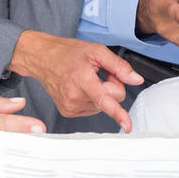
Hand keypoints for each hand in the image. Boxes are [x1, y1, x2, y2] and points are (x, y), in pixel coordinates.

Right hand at [0, 89, 45, 177]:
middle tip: (40, 135)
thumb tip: (19, 105)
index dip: (24, 126)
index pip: (2, 125)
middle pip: (6, 142)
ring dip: (15, 149)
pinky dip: (3, 158)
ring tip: (27, 142)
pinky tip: (8, 151)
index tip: (41, 127)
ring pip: (2, 155)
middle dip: (24, 138)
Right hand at [10, 31, 143, 131]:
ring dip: (102, 92)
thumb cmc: (67, 53)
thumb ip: (119, 66)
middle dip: (112, 86)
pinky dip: (92, 98)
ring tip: (88, 78)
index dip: (118, 113)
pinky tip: (82, 86)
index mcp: (81, 79)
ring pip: (103, 105)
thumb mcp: (97, 51)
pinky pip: (93, 108)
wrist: (42, 58)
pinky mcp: (68, 112)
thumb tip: (136, 80)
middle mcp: (74, 97)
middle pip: (111, 100)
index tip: (127, 126)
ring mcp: (70, 107)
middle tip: (100, 72)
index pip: (104, 99)